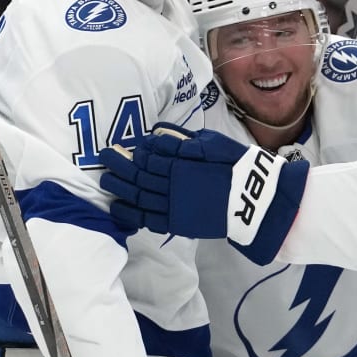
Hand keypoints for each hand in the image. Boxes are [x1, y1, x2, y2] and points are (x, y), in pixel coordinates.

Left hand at [98, 125, 308, 264]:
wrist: (252, 199)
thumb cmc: (234, 165)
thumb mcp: (211, 143)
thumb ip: (182, 141)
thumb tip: (156, 134)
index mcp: (180, 162)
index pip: (148, 156)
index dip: (132, 151)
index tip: (120, 146)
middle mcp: (172, 184)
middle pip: (138, 174)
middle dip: (119, 165)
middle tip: (104, 157)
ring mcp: (173, 205)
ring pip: (138, 196)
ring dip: (120, 187)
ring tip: (105, 180)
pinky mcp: (177, 223)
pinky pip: (147, 220)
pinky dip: (130, 214)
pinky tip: (118, 208)